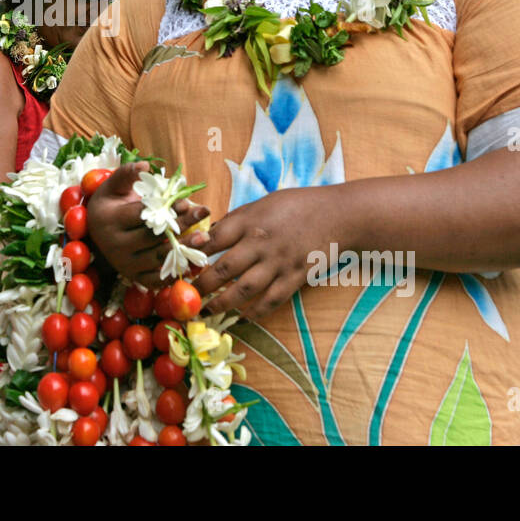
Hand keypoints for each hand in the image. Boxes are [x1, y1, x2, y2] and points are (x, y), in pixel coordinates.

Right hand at [86, 162, 210, 289]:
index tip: (186, 201)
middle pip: (153, 237)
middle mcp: (114, 246)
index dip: (166, 208)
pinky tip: (193, 260)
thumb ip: (128, 173)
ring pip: (158, 258)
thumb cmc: (111, 203)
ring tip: (205, 237)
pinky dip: (175, 270)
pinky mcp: (134, 278)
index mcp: (109, 220)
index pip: (142, 215)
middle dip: (181, 225)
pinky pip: (158, 279)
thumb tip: (145, 165)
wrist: (97, 232)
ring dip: (184, 249)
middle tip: (203, 213)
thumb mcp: (114, 185)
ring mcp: (124, 265)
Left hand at [194, 187, 334, 316]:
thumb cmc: (297, 204)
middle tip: (186, 296)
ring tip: (207, 311)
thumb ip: (238, 219)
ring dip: (222, 303)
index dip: (194, 255)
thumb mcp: (263, 202)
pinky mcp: (295, 277)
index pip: (213, 240)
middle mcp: (261, 243)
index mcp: (250, 221)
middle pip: (223, 269)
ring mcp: (278, 262)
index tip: (180, 266)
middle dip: (201, 285)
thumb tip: (212, 234)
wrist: (339, 215)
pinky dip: (255, 312)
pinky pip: (271, 300)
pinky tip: (242, 318)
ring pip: (244, 290)